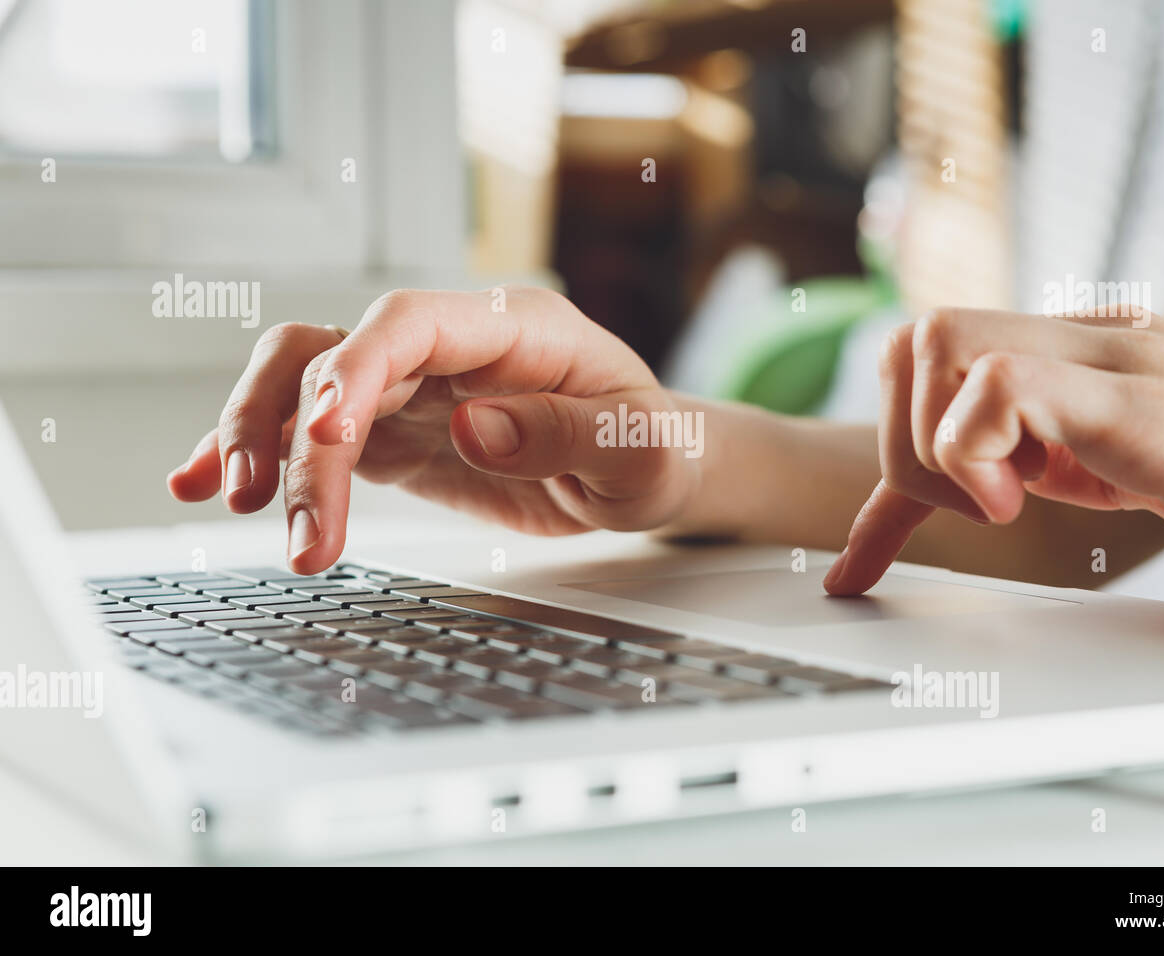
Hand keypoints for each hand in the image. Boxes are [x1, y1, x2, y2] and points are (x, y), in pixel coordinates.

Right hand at [168, 288, 699, 572]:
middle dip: (288, 425)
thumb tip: (475, 425)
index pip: (410, 323)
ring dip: (259, 439)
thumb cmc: (656, 449)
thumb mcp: (641, 451)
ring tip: (241, 506)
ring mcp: (416, 388)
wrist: (647, 473)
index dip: (356, 369)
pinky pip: (313, 433)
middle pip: (336, 355)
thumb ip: (569, 434)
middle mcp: (451, 348)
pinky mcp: (398, 433)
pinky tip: (206, 481)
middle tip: (274, 507)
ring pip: (304, 385)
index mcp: (513, 327)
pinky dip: (260, 452)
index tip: (326, 436)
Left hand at [823, 306, 1163, 598]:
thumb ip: (1048, 453)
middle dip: (905, 437)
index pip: (945, 353)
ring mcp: (1121, 361)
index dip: (891, 446)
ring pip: (942, 338)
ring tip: (1004, 504)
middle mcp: (1095, 339)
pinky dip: (974, 451)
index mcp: (1084, 355)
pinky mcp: (1145, 404)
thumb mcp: (1120, 471)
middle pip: (921, 332)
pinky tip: (1018, 505)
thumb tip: (977, 474)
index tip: (870, 554)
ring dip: (938, 442)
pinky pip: (1001, 385)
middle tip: (968, 508)